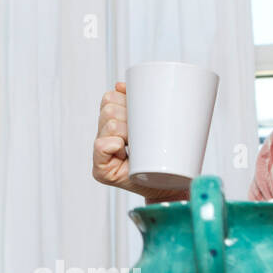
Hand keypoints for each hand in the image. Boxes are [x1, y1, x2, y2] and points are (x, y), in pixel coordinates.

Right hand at [92, 82, 184, 200]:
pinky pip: (101, 144)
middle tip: (143, 133)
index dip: (126, 100)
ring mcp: (100, 154)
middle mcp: (103, 137)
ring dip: (126, 131)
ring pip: (108, 123)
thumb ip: (141, 106)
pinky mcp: (100, 171)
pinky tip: (124, 152)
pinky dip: (114, 144)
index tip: (141, 114)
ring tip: (137, 145)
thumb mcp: (157, 126)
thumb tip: (121, 84)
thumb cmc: (166, 158)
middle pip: (109, 108)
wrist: (171, 187)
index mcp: (113, 123)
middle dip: (129, 116)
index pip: (109, 97)